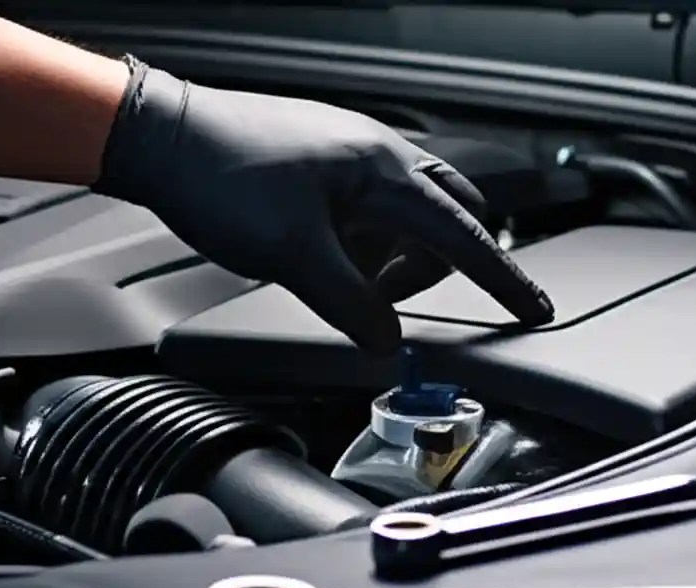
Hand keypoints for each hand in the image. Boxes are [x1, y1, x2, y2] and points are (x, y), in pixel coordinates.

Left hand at [95, 60, 553, 353]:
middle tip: (398, 307)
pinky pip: (367, 208)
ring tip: (347, 287)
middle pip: (446, 217)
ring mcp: (348, 156)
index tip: (533, 307)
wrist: (162, 137)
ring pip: (403, 215)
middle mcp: (376, 156)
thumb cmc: (223, 177)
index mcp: (384, 171)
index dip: (502, 278)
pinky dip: (362, 244)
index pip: (463, 233)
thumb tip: (385, 341)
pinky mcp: (321, 164)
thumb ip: (350, 303)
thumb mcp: (293, 256)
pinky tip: (325, 261)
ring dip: (391, 259)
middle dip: (439, 267)